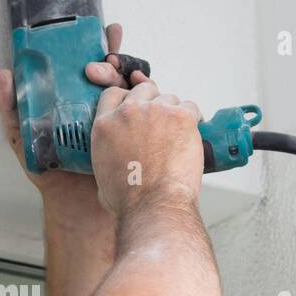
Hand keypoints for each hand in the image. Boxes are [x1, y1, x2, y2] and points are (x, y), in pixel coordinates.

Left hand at [0, 22, 150, 199]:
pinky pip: (141, 112)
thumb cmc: (48, 173)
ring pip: (130, 88)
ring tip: (130, 71)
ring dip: (132, 73)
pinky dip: (147, 95)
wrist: (74, 206)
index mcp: (75, 100)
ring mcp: (116, 120)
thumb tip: (5, 75)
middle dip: (113, 60)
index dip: (98, 46)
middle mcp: (98, 105)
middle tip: (103, 63)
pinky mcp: (131, 135)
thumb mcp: (22, 139)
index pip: (90, 66)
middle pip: (112, 72)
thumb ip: (11, 110)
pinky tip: (145, 87)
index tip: (103, 32)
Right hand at [90, 78, 203, 218]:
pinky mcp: (181, 117)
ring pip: (169, 98)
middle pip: (144, 89)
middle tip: (161, 122)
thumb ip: (107, 154)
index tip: (136, 108)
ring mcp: (156, 111)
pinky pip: (190, 107)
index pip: (114, 94)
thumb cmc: (129, 200)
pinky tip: (191, 134)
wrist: (152, 206)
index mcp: (105, 125)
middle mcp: (128, 112)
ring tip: (177, 135)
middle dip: (152, 102)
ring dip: (173, 112)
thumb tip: (116, 160)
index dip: (127, 99)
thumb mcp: (102, 175)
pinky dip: (192, 118)